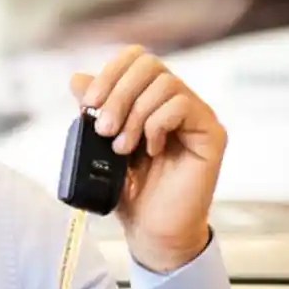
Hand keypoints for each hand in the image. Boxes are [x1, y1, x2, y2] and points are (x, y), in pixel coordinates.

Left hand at [70, 45, 226, 272]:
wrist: (151, 229)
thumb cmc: (129, 189)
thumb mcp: (100, 145)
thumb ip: (95, 111)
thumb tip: (77, 78)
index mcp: (150, 98)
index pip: (136, 58)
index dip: (109, 73)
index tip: (89, 103)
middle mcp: (176, 101)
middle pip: (149, 64)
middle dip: (118, 94)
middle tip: (104, 129)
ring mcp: (196, 116)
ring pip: (165, 84)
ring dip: (134, 115)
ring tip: (123, 148)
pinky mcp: (211, 134)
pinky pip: (182, 106)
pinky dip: (156, 125)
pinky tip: (151, 151)